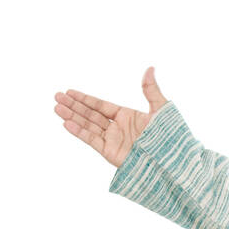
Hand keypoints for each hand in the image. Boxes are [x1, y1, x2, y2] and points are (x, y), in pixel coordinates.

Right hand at [54, 66, 168, 168]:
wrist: (172, 160)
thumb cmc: (170, 135)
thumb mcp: (160, 109)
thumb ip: (151, 89)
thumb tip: (150, 68)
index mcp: (128, 116)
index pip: (101, 105)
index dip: (85, 99)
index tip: (70, 91)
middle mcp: (118, 128)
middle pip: (90, 114)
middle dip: (73, 105)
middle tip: (56, 96)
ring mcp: (113, 141)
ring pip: (88, 126)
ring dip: (71, 116)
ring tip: (56, 107)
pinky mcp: (111, 153)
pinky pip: (92, 140)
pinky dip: (79, 132)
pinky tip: (66, 123)